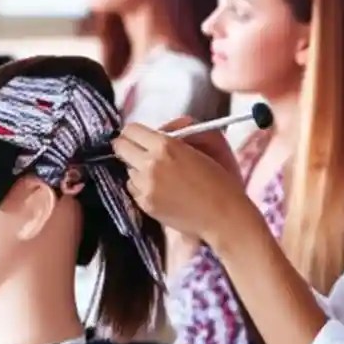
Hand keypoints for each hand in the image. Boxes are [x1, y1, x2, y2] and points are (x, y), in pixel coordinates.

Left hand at [113, 120, 245, 240]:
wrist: (224, 216)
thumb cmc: (223, 177)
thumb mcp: (210, 141)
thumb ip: (183, 127)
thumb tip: (161, 130)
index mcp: (165, 145)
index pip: (130, 130)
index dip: (136, 132)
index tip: (144, 137)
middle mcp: (150, 165)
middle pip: (120, 148)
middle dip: (130, 147)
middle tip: (145, 152)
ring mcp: (145, 187)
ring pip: (128, 169)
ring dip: (139, 169)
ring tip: (162, 175)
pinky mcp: (144, 205)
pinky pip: (133, 188)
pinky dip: (143, 186)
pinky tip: (163, 189)